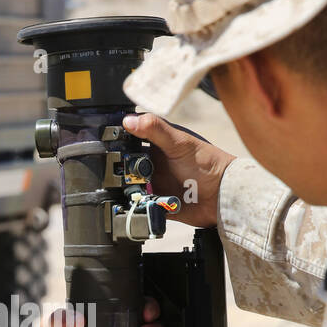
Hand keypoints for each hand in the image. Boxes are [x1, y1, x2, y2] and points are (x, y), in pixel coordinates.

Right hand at [121, 113, 235, 226]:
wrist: (222, 196)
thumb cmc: (206, 163)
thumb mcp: (179, 142)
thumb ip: (155, 129)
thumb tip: (128, 120)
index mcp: (154, 145)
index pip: (128, 140)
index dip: (115, 142)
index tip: (105, 144)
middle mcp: (150, 165)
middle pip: (123, 166)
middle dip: (118, 171)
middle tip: (118, 173)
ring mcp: (152, 185)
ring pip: (128, 187)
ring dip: (126, 190)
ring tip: (132, 189)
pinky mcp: (155, 204)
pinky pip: (138, 206)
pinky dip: (135, 206)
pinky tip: (138, 203)